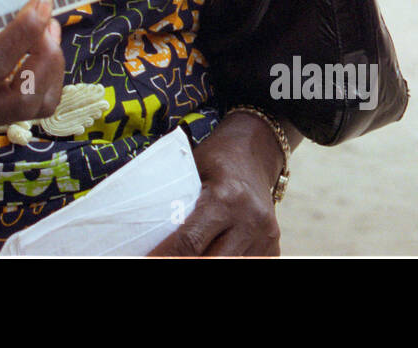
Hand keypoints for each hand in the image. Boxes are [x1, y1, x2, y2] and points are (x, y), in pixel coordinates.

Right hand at [0, 0, 64, 129]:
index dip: (23, 33)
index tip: (40, 2)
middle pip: (23, 99)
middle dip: (45, 59)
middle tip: (47, 21)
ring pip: (38, 104)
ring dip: (52, 65)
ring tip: (48, 29)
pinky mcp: (3, 115)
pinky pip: (40, 102)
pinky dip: (50, 73)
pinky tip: (44, 46)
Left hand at [148, 111, 284, 255]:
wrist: (255, 150)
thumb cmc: (215, 159)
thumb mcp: (192, 172)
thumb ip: (177, 204)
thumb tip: (144, 232)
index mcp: (225, 198)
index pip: (189, 242)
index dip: (164, 257)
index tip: (145, 261)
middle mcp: (250, 219)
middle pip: (211, 262)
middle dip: (183, 263)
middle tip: (161, 260)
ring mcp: (266, 235)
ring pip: (230, 267)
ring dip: (204, 262)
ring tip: (183, 255)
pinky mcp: (274, 246)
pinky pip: (249, 265)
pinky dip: (225, 261)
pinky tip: (212, 252)